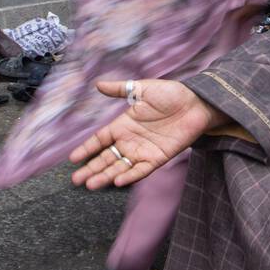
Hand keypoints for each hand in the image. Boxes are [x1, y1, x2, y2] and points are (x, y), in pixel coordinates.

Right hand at [68, 79, 226, 189]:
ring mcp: (143, 151)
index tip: (73, 159)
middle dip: (91, 168)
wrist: (196, 103)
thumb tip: (98, 84)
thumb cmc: (171, 94)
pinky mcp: (158, 158)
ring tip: (90, 184)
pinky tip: (116, 181)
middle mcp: (130, 140)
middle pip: (106, 158)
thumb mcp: (143, 89)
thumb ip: (121, 89)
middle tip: (75, 180)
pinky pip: (141, 170)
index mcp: (124, 124)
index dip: (87, 149)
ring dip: (105, 176)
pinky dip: (129, 176)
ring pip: (120, 167)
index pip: (100, 140)